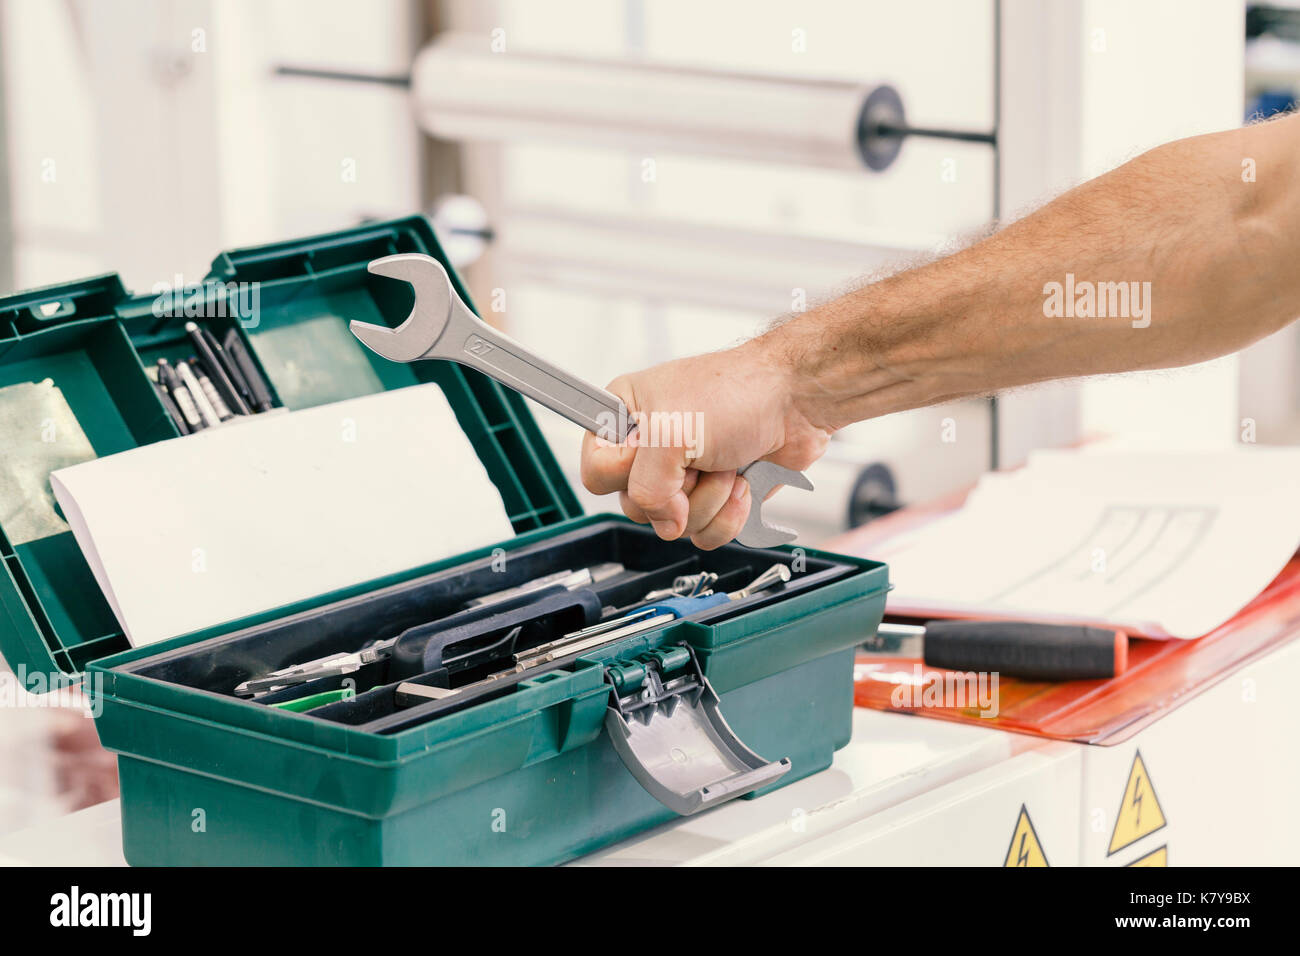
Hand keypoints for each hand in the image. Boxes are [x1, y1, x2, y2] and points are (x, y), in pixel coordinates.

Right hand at [580, 338, 829, 548]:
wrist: (797, 400)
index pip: (596, 472)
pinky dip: (730, 513)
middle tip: (699, 458)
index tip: (653, 454)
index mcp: (625, 417)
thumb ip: (647, 486)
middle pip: (637, 507)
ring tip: (726, 464)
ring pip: (674, 526)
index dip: (625, 474)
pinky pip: (705, 533)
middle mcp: (650, 449)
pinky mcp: (714, 497)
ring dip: (709, 500)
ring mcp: (683, 476)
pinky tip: (742, 482)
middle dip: (678, 490)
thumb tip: (662, 522)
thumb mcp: (672, 433)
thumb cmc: (738, 391)